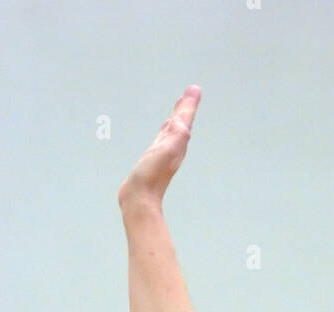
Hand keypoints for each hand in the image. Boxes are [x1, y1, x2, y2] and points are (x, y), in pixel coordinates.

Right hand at [118, 85, 200, 211]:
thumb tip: (184, 122)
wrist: (138, 199)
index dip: (189, 105)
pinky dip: (165, 130)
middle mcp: (173, 148)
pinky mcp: (152, 158)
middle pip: (181, 123)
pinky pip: (162, 138)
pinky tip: (164, 130)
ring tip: (179, 108)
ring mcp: (162, 153)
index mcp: (177, 144)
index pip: (184, 120)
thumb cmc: (151, 176)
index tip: (194, 90)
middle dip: (185, 109)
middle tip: (190, 94)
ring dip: (177, 118)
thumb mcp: (165, 151)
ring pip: (172, 130)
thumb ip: (175, 136)